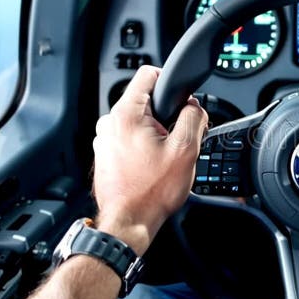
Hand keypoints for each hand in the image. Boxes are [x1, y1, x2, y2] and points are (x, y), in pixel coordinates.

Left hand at [91, 66, 207, 254]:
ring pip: (139, 122)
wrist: (129, 224)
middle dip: (166, 116)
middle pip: (146, 101)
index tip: (181, 100)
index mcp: (126, 114)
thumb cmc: (151, 192)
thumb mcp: (186, 150)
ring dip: (155, 134)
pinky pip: (129, 139)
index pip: (149, 74)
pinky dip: (143, 148)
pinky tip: (151, 167)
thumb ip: (194, 118)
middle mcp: (109, 123)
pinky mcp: (105, 155)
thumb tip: (195, 106)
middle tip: (176, 141)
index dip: (171, 82)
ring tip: (163, 159)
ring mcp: (104, 140)